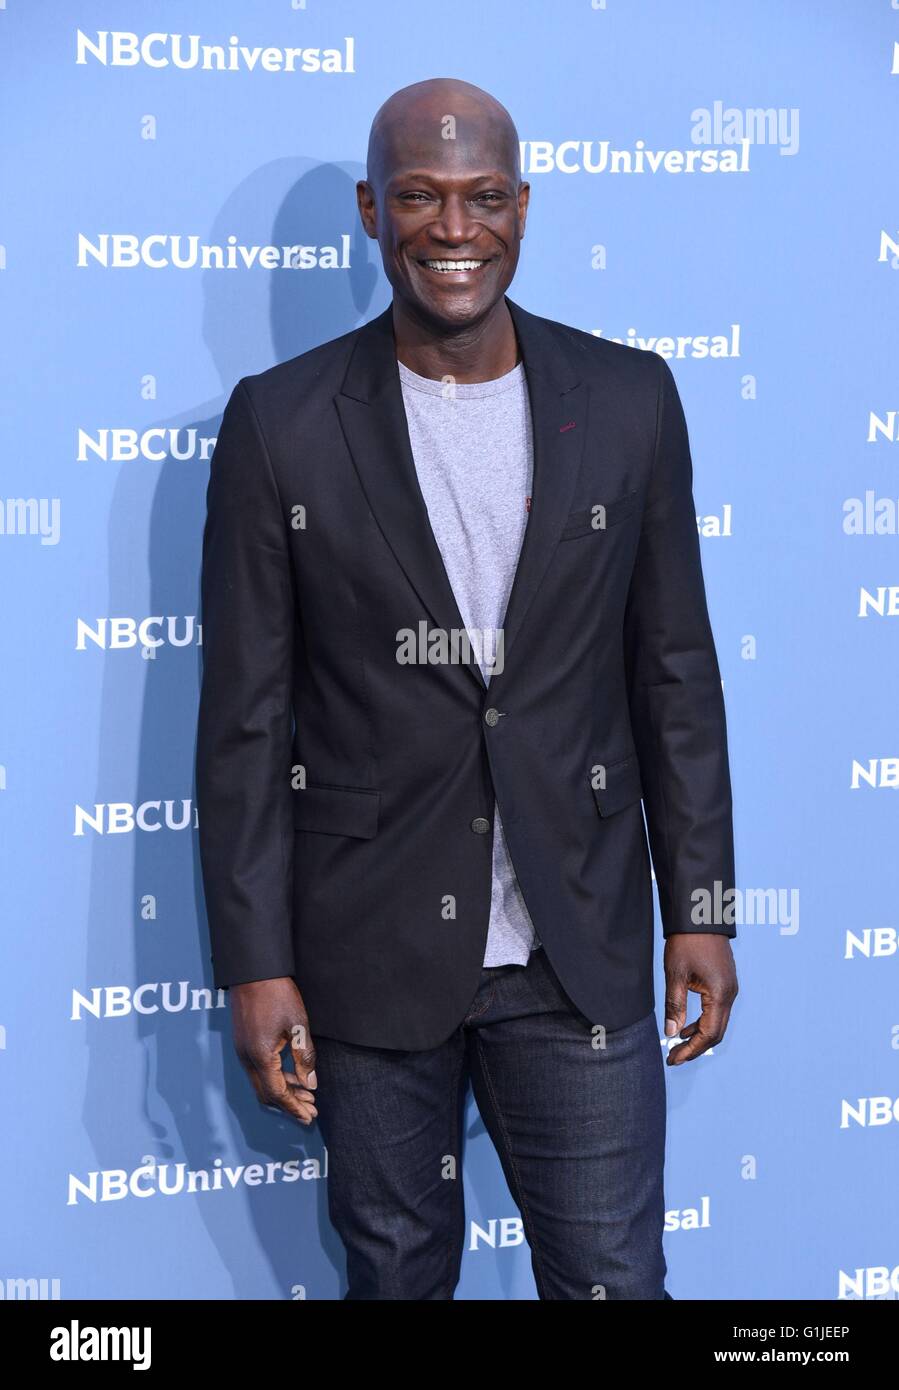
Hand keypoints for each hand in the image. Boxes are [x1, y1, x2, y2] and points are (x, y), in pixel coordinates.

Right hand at [230, 976, 317, 1123]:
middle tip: (311, 1110)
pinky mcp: (243, 1043)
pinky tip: (292, 1075)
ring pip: (261, 1083)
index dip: (294, 1108)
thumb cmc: (277, 994)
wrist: (254, 971)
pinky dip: (275, 1078)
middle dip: (289, 1105)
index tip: (310, 1117)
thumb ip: (304, 1057)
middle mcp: (247, 1058)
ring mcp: (242, 1051)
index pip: (277, 1094)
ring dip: (283, 1091)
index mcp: (260, 1056)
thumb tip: (311, 1084)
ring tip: (306, 1093)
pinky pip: (257, 1071)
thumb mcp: (298, 1025)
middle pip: (266, 1095)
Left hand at [663, 935, 737, 1065]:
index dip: (691, 1050)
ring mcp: (730, 989)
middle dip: (695, 1048)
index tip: (673, 1059)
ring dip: (699, 1037)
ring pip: (717, 1023)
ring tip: (677, 1045)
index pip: (708, 1034)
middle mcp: (730, 994)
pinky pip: (717, 1011)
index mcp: (720, 994)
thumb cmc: (687, 942)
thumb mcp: (676, 974)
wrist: (701, 915)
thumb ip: (674, 1006)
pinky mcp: (725, 983)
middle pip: (716, 1033)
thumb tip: (671, 1034)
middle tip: (673, 1057)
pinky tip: (686, 1026)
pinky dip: (702, 1022)